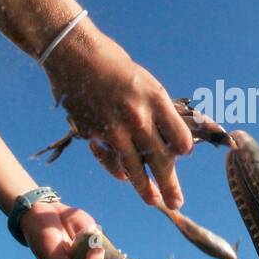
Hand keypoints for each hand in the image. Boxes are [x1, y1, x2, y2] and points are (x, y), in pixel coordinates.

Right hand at [43, 27, 192, 208]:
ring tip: (155, 201)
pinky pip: (110, 160)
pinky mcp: (93, 134)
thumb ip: (158, 112)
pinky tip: (126, 179)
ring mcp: (114, 128)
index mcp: (156, 100)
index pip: (180, 139)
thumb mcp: (147, 83)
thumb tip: (171, 143)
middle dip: (170, 185)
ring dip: (146, 188)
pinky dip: (118, 171)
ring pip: (135, 167)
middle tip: (177, 202)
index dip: (183, 148)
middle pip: (161, 159)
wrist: (75, 55)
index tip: (183, 152)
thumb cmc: (116, 67)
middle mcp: (137, 116)